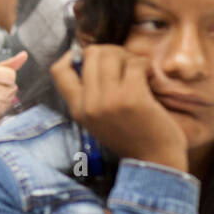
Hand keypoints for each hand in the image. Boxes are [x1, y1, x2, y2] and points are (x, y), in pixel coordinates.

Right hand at [49, 45, 188, 170]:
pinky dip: (144, 65)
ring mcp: (109, 100)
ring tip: (137, 69)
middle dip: (110, 51)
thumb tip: (91, 58)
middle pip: (90, 55)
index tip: (90, 56)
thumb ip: (89, 95)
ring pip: (111, 55)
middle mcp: (88, 103)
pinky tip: (149, 77)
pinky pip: (134, 65)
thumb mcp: (97, 120)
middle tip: (125, 62)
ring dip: (127, 57)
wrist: (154, 161)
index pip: (58, 70)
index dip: (73, 56)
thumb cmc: (130, 138)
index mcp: (76, 109)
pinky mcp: (132, 98)